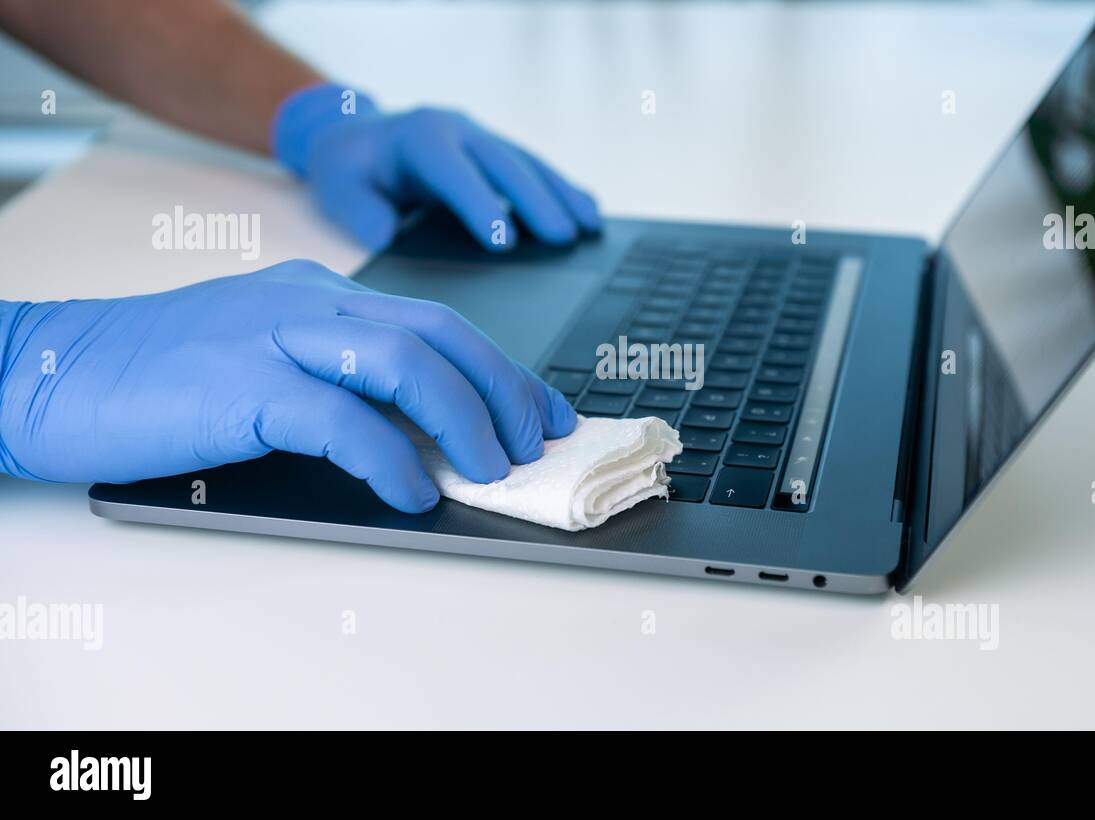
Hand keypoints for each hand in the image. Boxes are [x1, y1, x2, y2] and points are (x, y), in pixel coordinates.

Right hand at [0, 260, 575, 511]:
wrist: (45, 371)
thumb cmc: (153, 377)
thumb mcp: (260, 360)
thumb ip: (333, 381)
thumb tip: (416, 435)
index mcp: (316, 297)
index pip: (433, 322)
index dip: (499, 366)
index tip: (538, 409)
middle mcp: (305, 306)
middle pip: (437, 334)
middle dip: (503, 389)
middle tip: (536, 441)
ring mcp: (272, 338)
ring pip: (404, 363)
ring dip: (464, 419)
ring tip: (491, 467)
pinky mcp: (240, 385)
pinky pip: (340, 418)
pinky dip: (390, 457)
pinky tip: (413, 490)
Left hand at [272, 83, 601, 250]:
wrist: (357, 137)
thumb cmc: (350, 168)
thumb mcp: (338, 187)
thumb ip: (359, 211)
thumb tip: (386, 235)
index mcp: (420, 136)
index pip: (455, 172)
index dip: (480, 205)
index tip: (504, 241)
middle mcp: (458, 129)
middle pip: (504, 165)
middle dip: (537, 201)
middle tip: (564, 237)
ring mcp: (481, 138)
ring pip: (528, 165)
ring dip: (561, 194)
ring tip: (590, 226)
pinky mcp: (495, 152)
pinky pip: (533, 170)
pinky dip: (561, 190)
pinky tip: (588, 212)